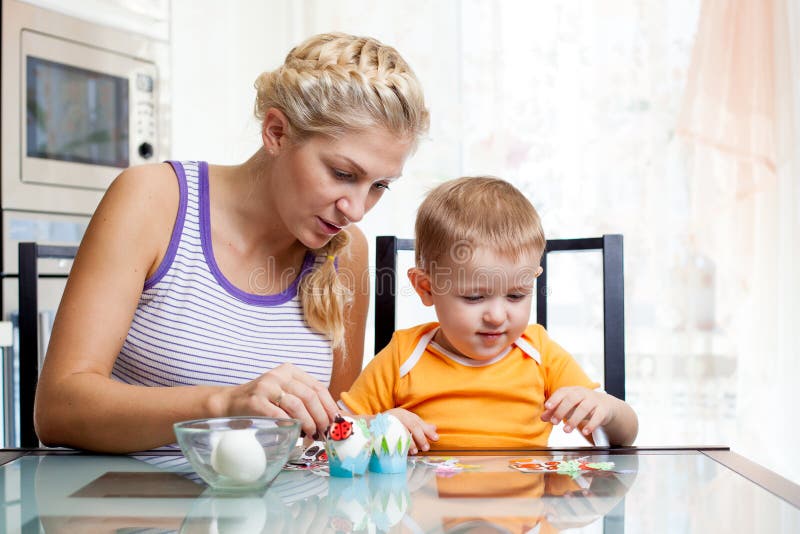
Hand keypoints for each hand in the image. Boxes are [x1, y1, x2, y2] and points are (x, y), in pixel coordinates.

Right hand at [209, 363, 337, 438]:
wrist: (229, 403)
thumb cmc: (261, 403)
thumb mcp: (284, 393)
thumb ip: (304, 400)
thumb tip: (330, 418)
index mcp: (290, 371)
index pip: (318, 387)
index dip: (329, 406)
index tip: (336, 421)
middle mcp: (279, 375)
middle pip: (310, 396)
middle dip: (321, 417)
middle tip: (324, 432)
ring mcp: (266, 386)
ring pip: (297, 405)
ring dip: (308, 423)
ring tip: (312, 434)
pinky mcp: (255, 400)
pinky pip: (279, 414)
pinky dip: (291, 425)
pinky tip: (295, 432)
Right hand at [385, 408, 437, 453]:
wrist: (369, 426)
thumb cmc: (390, 426)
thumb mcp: (405, 424)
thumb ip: (419, 426)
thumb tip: (434, 428)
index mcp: (403, 413)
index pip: (417, 421)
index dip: (427, 430)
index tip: (436, 438)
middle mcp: (396, 415)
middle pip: (412, 425)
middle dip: (421, 437)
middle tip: (426, 448)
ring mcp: (388, 421)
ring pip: (403, 430)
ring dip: (411, 442)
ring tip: (415, 451)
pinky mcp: (381, 429)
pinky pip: (393, 436)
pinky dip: (400, 444)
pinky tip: (404, 451)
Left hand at [540, 386, 614, 438]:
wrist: (604, 404)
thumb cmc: (581, 404)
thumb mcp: (568, 406)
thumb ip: (554, 411)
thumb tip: (542, 417)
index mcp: (572, 390)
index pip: (562, 392)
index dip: (554, 399)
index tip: (547, 407)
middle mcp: (583, 393)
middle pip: (572, 399)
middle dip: (561, 410)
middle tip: (554, 422)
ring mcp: (594, 401)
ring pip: (584, 408)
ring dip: (574, 420)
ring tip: (566, 430)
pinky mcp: (603, 410)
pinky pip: (598, 416)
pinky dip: (591, 424)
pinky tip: (585, 432)